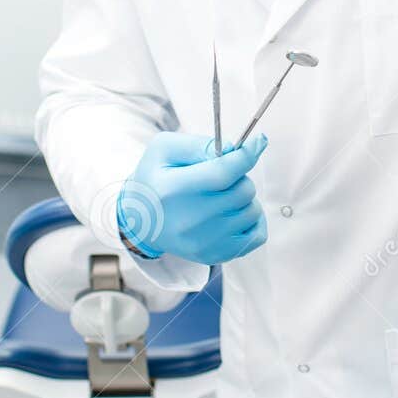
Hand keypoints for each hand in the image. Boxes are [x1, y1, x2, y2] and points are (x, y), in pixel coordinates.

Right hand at [116, 131, 267, 265]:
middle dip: (240, 176)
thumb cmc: (155, 181)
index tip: (258, 142)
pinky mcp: (215, 254)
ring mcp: (204, 241)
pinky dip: (252, 220)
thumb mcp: (164, 150)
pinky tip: (235, 212)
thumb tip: (233, 150)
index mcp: (174, 189)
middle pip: (243, 190)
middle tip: (223, 176)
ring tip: (224, 195)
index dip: (246, 155)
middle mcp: (190, 220)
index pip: (223, 172)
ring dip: (245, 198)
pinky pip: (257, 235)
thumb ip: (198, 145)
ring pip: (253, 211)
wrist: (139, 221)